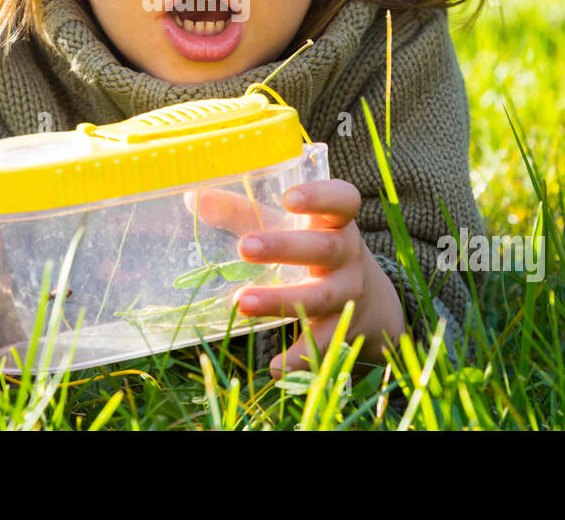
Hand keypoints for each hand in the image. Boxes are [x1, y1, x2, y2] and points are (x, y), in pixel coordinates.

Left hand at [227, 179, 405, 377]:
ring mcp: (346, 294)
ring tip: (243, 303)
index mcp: (335, 222)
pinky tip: (274, 368)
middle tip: (245, 247)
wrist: (369, 303)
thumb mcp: (289, 229)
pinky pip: (321, 344)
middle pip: (324, 248)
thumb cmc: (313, 250)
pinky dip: (300, 358)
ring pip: (320, 297)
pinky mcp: (340, 330)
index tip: (290, 198)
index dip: (321, 196)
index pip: (342, 201)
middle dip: (285, 248)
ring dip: (281, 301)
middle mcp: (346, 256)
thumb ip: (244, 213)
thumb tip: (195, 199)